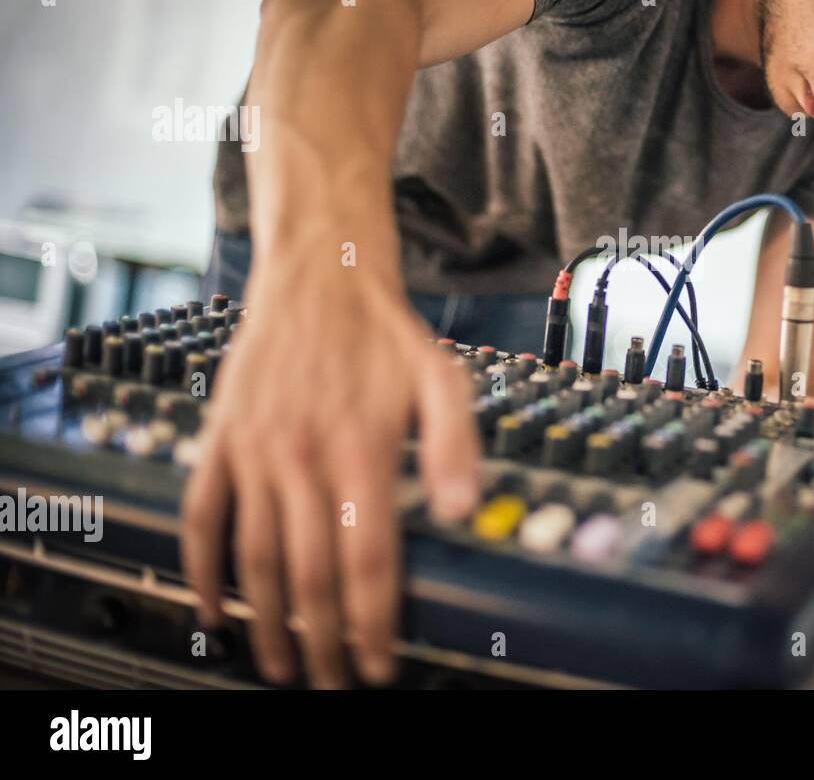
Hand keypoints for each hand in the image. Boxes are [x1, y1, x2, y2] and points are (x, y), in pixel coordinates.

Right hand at [180, 249, 480, 687]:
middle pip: (309, 576)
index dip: (370, 624)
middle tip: (332, 682)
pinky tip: (216, 610)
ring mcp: (254, 452)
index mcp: (360, 450)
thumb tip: (466, 511)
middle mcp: (303, 458)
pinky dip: (203, 570)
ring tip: (282, 665)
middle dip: (321, 642)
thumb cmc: (383, 334)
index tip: (376, 665)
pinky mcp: (221, 442)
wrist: (319, 278)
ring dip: (268, 622)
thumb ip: (457, 445)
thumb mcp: (443, 379)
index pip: (365, 562)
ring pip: (255, 558)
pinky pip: (202, 518)